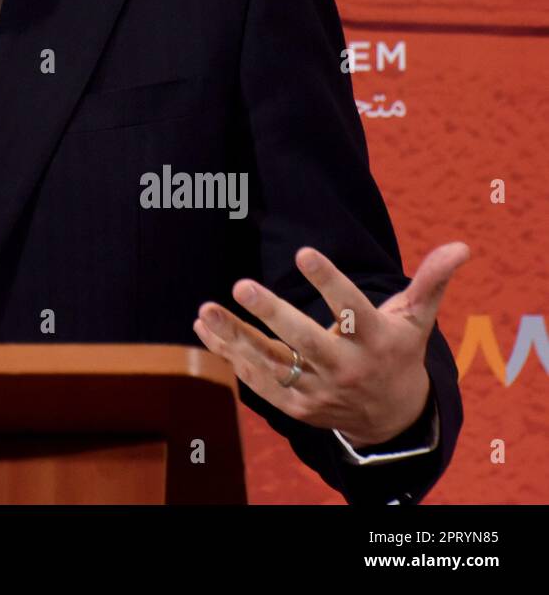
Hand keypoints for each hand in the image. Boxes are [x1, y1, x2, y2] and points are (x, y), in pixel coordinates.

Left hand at [192, 241, 469, 446]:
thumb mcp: (415, 319)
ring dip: (236, 336)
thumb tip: (460, 245)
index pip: (351, 309)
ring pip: (272, 363)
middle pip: (305, 342)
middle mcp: (345, 368)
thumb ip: (430, 281)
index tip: (303, 252)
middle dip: (273, 314)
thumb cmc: (397, 353)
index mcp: (374, 342)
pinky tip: (205, 329)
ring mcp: (318, 390)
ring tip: (206, 309)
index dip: (328, 281)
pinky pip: (258, 380)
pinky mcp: (296, 406)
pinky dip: (230, 355)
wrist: (392, 420)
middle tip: (241, 285)